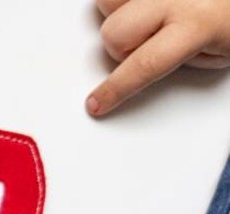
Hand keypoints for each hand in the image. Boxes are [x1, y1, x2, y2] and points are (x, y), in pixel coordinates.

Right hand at [89, 0, 229, 115]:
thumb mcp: (220, 51)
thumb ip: (177, 56)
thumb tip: (142, 59)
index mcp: (197, 24)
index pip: (142, 65)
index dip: (115, 89)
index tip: (98, 102)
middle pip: (114, 32)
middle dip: (121, 44)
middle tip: (145, 42)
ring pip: (108, 0)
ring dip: (119, 11)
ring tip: (146, 13)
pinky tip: (144, 4)